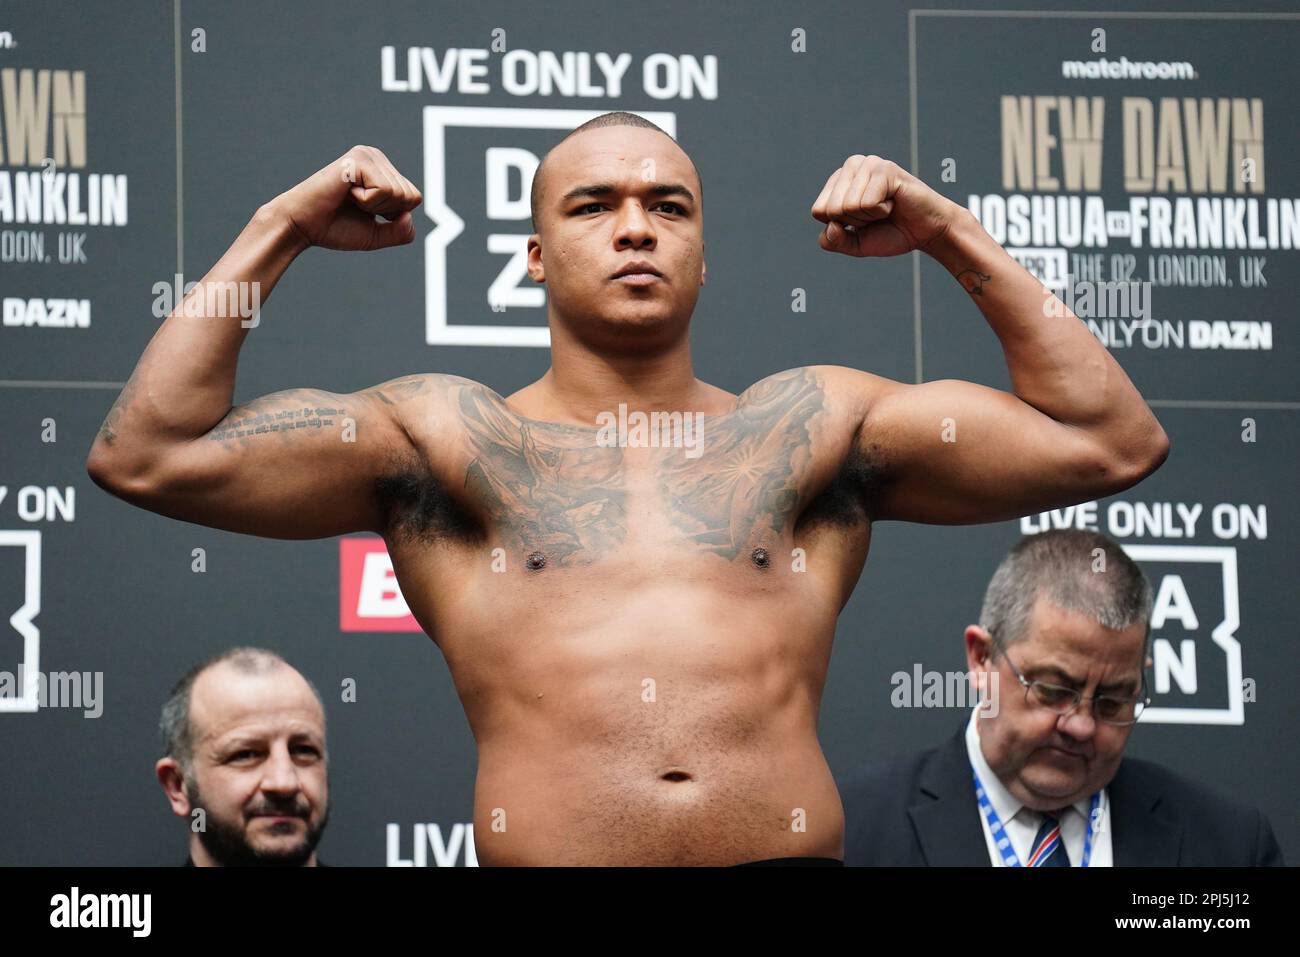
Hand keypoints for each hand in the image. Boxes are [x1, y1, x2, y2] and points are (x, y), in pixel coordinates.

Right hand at [272, 145, 422, 251]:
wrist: (302, 226)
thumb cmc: (335, 227)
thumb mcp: (377, 234)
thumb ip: (402, 231)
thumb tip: (408, 215)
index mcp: (383, 170)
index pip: (414, 199)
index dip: (392, 215)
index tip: (364, 211)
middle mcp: (377, 157)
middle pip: (410, 197)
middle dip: (385, 212)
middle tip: (354, 206)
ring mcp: (367, 155)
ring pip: (399, 194)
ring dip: (373, 207)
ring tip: (349, 199)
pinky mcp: (358, 159)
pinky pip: (384, 191)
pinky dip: (366, 202)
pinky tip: (346, 194)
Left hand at [811, 154, 959, 257]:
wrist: (925, 232)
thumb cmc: (890, 233)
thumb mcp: (855, 244)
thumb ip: (834, 241)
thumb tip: (830, 227)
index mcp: (838, 180)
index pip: (818, 211)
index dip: (841, 226)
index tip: (863, 221)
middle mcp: (850, 166)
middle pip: (831, 209)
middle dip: (855, 222)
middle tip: (877, 215)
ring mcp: (868, 164)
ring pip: (848, 206)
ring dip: (869, 217)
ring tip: (886, 208)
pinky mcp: (884, 169)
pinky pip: (867, 203)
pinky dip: (881, 211)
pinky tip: (893, 202)